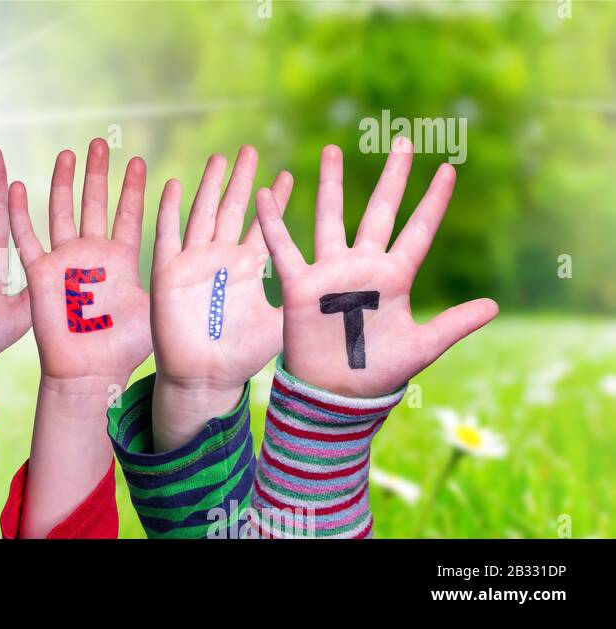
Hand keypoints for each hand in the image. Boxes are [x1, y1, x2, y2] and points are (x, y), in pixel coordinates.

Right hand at [8, 138, 150, 383]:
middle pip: (94, 203)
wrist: (89, 373)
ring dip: (64, 183)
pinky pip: (27, 239)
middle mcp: (92, 254)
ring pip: (62, 211)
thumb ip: (170, 276)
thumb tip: (207, 258)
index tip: (136, 160)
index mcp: (121, 258)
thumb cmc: (124, 348)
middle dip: (98, 173)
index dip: (131, 188)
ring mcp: (65, 261)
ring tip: (68, 153)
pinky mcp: (40, 274)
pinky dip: (19, 214)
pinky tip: (16, 186)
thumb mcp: (156, 305)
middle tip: (101, 143)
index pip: (127, 213)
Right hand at [148, 148, 290, 446]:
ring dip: (210, 186)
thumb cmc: (242, 357)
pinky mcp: (169, 273)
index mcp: (249, 268)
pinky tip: (174, 184)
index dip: (275, 200)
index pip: (264, 225)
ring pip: (202, 213)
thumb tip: (349, 293)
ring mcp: (194, 263)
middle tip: (252, 148)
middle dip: (242, 179)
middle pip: (233, 209)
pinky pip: (169, 234)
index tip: (289, 172)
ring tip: (219, 158)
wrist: (203, 378)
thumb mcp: (282, 324)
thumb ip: (304, 302)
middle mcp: (222, 259)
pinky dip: (170, 209)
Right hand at [254, 139, 497, 396]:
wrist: (334, 394)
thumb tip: (495, 306)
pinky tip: (267, 194)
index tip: (448, 170)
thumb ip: (454, 324)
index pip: (418, 230)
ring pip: (331, 218)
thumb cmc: (378, 374)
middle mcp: (364, 267)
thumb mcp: (422, 348)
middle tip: (403, 140)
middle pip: (379, 211)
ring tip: (331, 150)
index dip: (433, 201)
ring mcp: (331, 273)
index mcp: (395, 278)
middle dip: (392, 177)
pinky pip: (284, 248)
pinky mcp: (299, 286)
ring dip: (331, 184)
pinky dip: (274, 222)